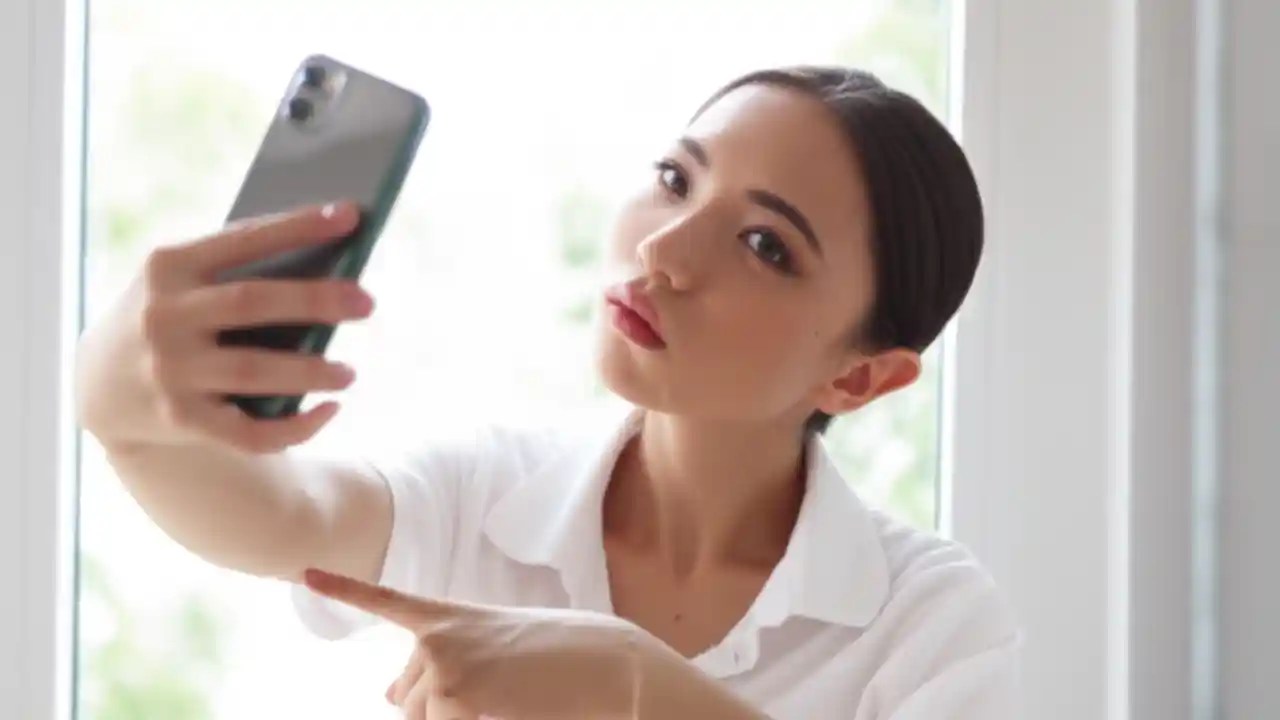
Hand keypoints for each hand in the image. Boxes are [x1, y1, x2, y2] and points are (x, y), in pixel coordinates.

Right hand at [77, 202, 372, 452]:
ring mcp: (169, 371)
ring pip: (254, 372)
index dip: (298, 226)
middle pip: (253, 302)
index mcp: (168, 266)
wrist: (101, 384)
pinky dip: (295, 426)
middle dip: (316, 300)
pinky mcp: (180, 420)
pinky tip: (329, 411)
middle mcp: (164, 316)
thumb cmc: (173, 315)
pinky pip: (249, 431)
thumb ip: (240, 268)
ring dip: (311, 371)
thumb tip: (333, 261)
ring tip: (351, 372)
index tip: (351, 216)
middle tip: (368, 302)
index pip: (243, 239)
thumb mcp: (183, 280)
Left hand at [303, 568, 652, 719]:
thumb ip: (441, 663)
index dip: (343, 588)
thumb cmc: (553, 659)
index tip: (305, 571)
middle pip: (408, 698)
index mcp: (449, 616)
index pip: (388, 602)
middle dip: (440, 707)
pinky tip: (466, 687)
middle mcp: (437, 636)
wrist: (600, 660)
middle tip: (493, 694)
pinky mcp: (456, 691)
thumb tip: (388, 697)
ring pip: (421, 718)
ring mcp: (443, 662)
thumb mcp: (490, 651)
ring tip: (502, 701)